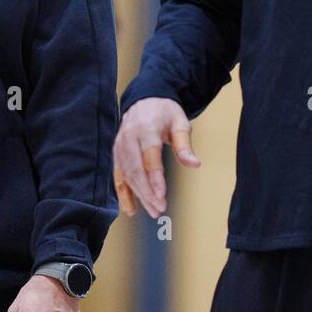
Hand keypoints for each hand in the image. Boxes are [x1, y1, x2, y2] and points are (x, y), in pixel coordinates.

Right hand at [112, 97, 200, 217]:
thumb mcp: (180, 123)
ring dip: (138, 195)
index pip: (149, 156)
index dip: (155, 178)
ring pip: (126, 174)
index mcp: (146, 127)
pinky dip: (123, 192)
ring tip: (153, 212)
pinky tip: (131, 209)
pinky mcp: (117, 152)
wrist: (145, 99)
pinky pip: (118, 175)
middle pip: (135, 168)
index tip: (162, 197)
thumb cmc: (166, 113)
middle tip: (159, 210)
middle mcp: (129, 137)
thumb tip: (194, 164)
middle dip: (146, 192)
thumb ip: (185, 145)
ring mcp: (120, 145)